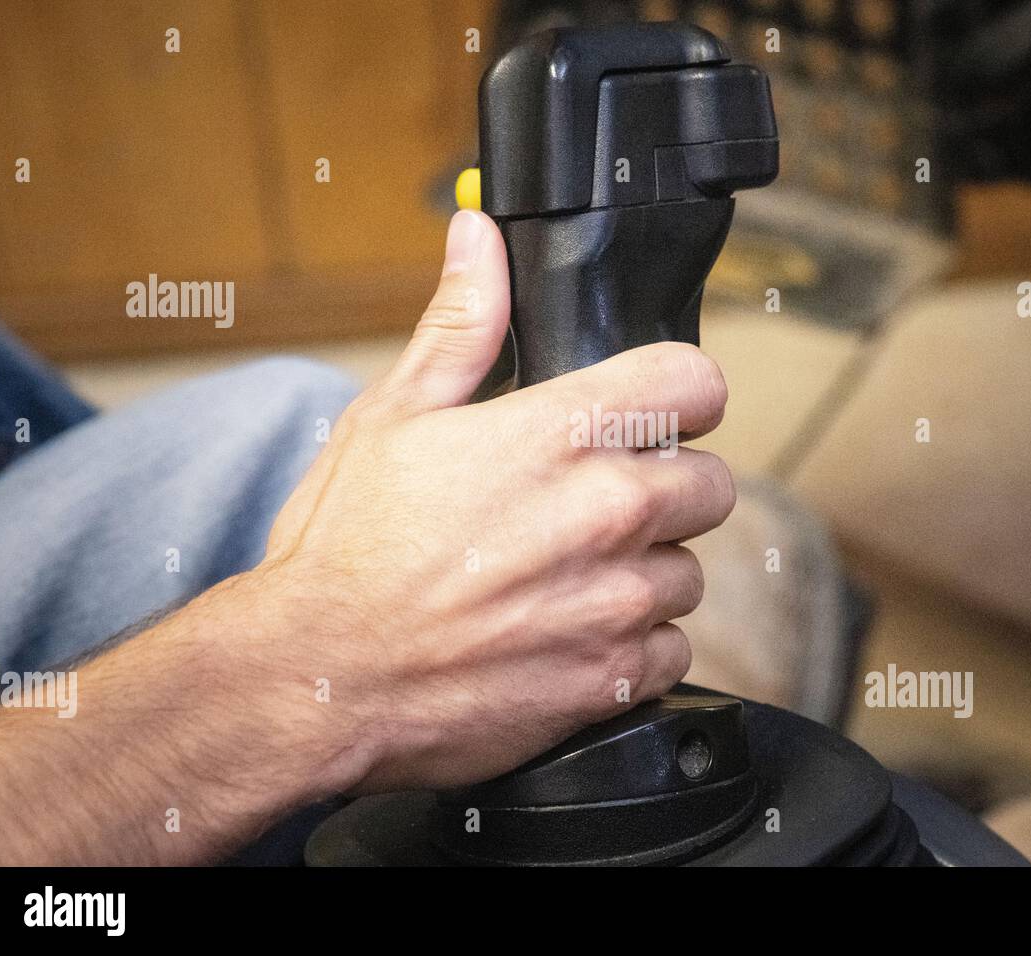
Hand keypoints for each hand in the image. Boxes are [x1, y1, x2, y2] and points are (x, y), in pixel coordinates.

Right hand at [260, 209, 735, 792]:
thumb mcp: (391, 416)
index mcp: (560, 435)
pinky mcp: (613, 677)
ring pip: (689, 570)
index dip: (681, 395)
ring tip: (569, 577)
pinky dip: (633, 645)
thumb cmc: (347, 550)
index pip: (697, 383)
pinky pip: (671, 647)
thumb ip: (460, 324)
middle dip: (666, 488)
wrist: (319, 679)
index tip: (659, 413)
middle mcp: (607, 514)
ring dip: (645, 571)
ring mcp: (616, 601)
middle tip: (599, 505)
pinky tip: (571, 634)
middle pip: (710, 482)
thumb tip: (480, 240)